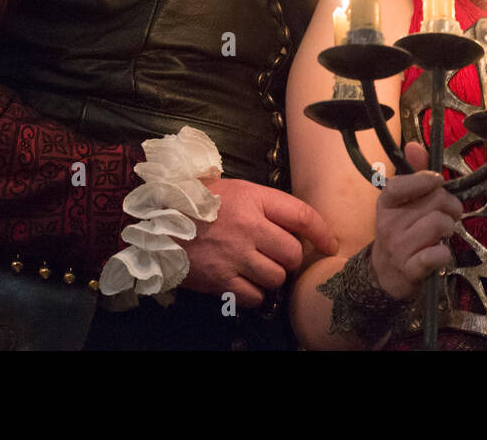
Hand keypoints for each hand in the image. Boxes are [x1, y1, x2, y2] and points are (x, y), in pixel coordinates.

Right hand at [179, 179, 338, 306]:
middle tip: (277, 255)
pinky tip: (244, 282)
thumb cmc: (199, 203)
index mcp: (254, 199)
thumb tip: (296, 224)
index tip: (330, 244)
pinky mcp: (220, 280)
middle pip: (293, 253)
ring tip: (258, 268)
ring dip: (272, 276)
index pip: (303, 216)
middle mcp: (249, 228)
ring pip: (277, 278)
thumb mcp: (235, 190)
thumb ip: (265, 204)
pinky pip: (255, 297)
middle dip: (290, 257)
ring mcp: (234, 256)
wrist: (156, 221)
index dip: (322, 232)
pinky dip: (254, 294)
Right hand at [370, 141, 462, 299]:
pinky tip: (439, 252)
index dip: (424, 179)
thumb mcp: (402, 202)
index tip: (437, 181)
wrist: (387, 273)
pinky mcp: (410, 269)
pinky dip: (445, 253)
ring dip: (450, 229)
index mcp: (386, 203)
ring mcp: (398, 247)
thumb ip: (413, 174)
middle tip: (448, 214)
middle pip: (435, 201)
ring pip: (441, 224)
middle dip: (450, 206)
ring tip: (443, 234)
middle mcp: (389, 224)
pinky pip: (438, 254)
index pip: (400, 185)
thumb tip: (413, 146)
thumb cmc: (401, 232)